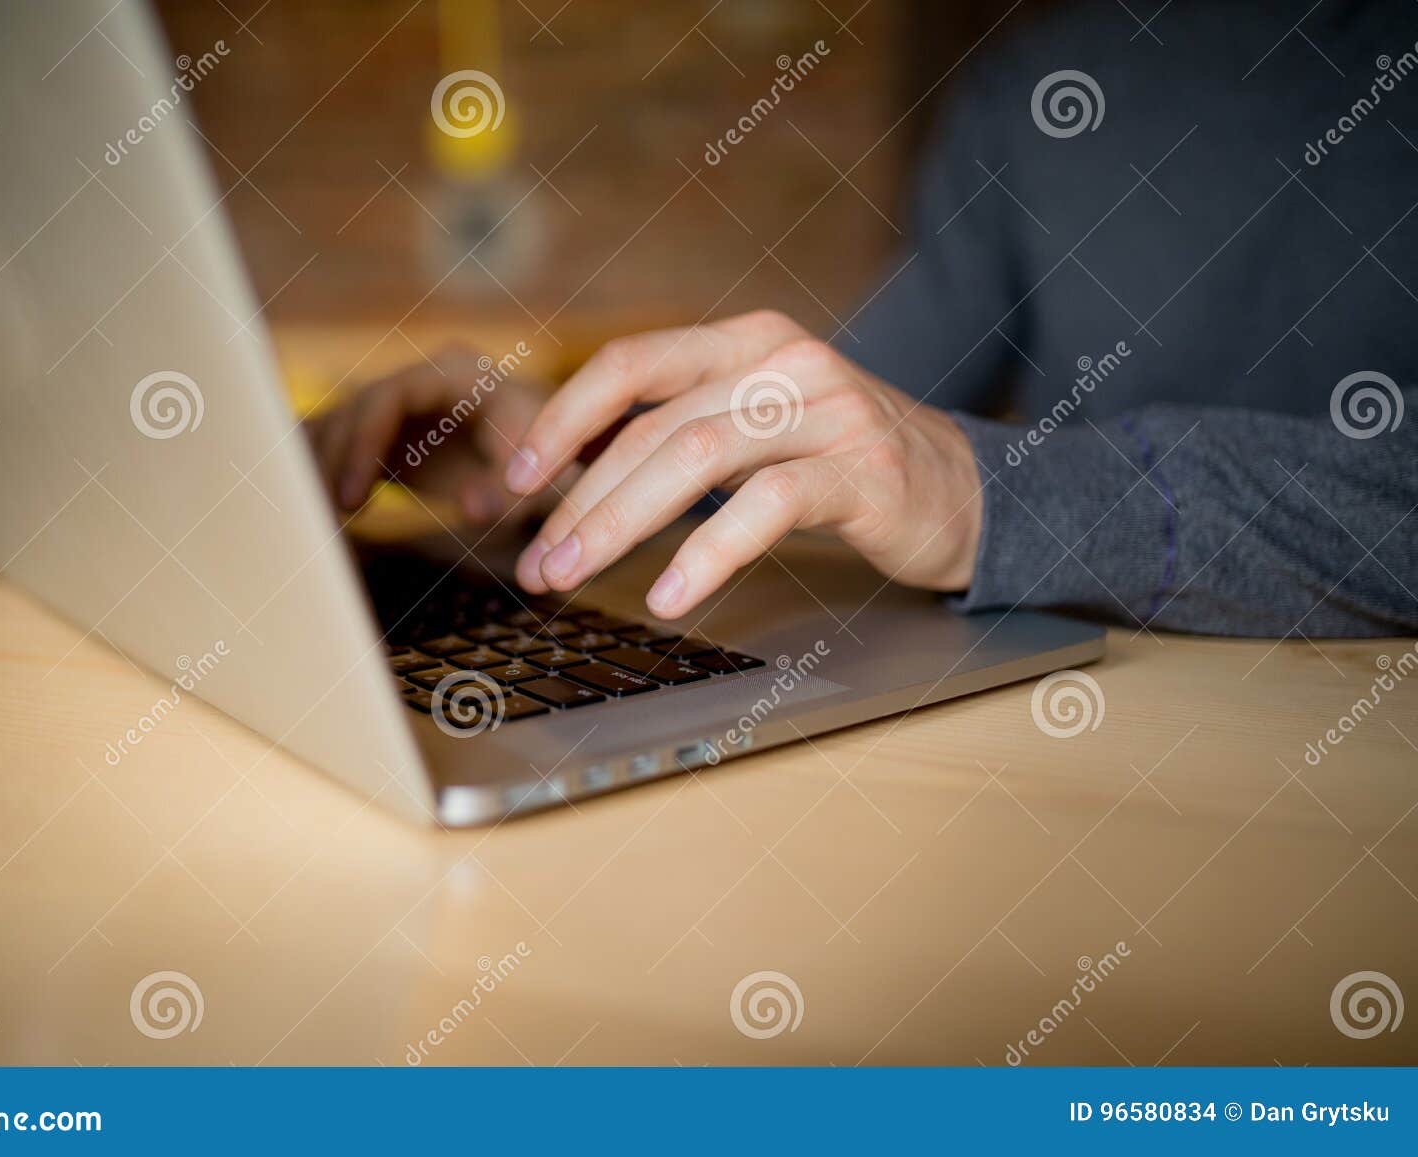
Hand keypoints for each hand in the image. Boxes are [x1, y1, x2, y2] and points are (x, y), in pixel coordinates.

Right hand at [309, 342, 554, 524]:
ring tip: (314, 522)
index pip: (388, 396)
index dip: (362, 443)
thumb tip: (474, 510)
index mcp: (454, 373)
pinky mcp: (389, 430)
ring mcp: (401, 403)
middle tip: (326, 515)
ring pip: (341, 428)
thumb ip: (504, 490)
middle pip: (355, 411)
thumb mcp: (533, 475)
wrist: (548, 451)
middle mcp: (420, 379)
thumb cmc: (546, 458)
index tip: (352, 496)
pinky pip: (344, 446)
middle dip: (334, 463)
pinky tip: (314, 515)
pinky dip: (327, 477)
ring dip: (323, 473)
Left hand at [501, 310, 982, 617]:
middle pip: (653, 425)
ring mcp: (827, 411)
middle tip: (536, 562)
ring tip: (574, 576)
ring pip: (696, 457)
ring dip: (620, 523)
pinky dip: (708, 554)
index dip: (563, 418)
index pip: (632, 364)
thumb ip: (679, 435)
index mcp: (744, 342)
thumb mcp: (754, 431)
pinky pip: (767, 506)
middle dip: (579, 499)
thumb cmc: (838, 467)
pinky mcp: (863, 470)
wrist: (961, 492)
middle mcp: (783, 362)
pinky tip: (670, 597)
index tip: (513, 478)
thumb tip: (569, 476)